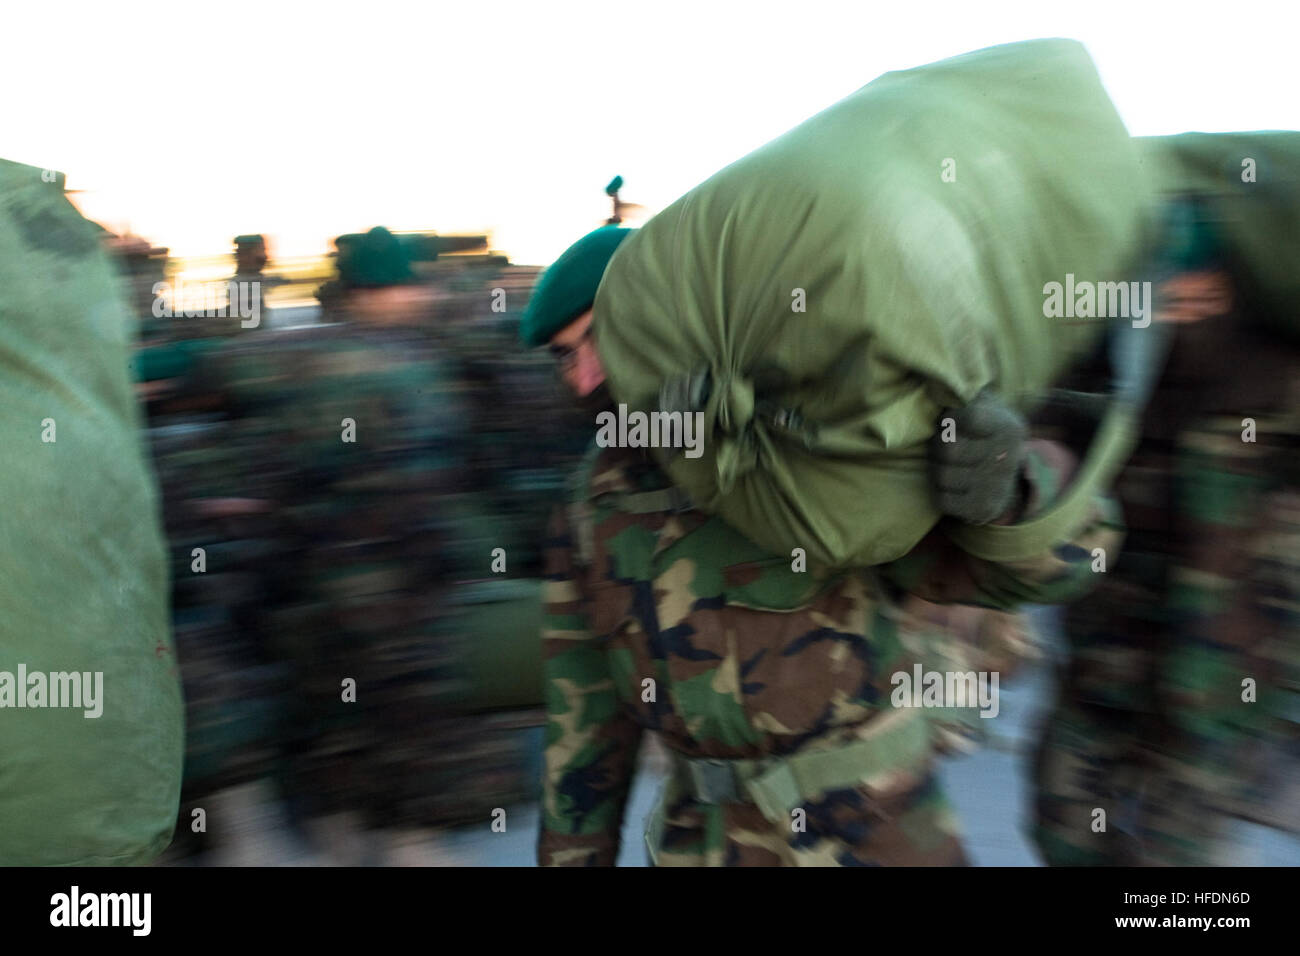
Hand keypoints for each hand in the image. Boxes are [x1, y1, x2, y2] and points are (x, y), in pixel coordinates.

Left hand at [930, 388, 1026, 523]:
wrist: (1002, 476)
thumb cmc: (980, 431)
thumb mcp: (981, 405)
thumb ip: (961, 391)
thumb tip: (932, 377)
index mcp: (1008, 427)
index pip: (969, 417)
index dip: (949, 418)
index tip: (949, 418)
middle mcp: (1008, 457)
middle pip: (948, 449)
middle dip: (937, 444)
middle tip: (942, 442)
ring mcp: (997, 486)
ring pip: (942, 476)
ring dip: (937, 468)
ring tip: (948, 462)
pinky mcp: (984, 510)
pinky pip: (943, 500)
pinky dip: (940, 491)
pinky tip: (953, 482)